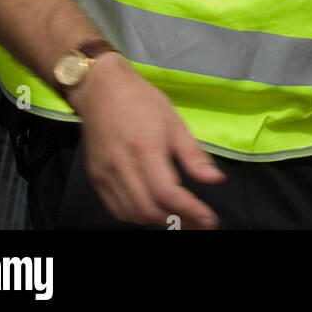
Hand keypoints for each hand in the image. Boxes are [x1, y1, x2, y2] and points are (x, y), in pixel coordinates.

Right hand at [71, 53, 225, 227]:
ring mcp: (106, 174)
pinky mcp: (96, 178)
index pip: (167, 192)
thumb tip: (215, 180)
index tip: (209, 220)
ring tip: (179, 217)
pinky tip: (153, 210)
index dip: (190, 211)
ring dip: (159, 220)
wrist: (100, 89)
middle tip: (198, 222)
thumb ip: (192, 154)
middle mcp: (122, 165)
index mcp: (145, 147)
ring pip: (133, 213)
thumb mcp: (173, 120)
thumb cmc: (141, 100)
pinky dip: (137, 216)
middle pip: (150, 209)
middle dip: (178, 220)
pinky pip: (117, 209)